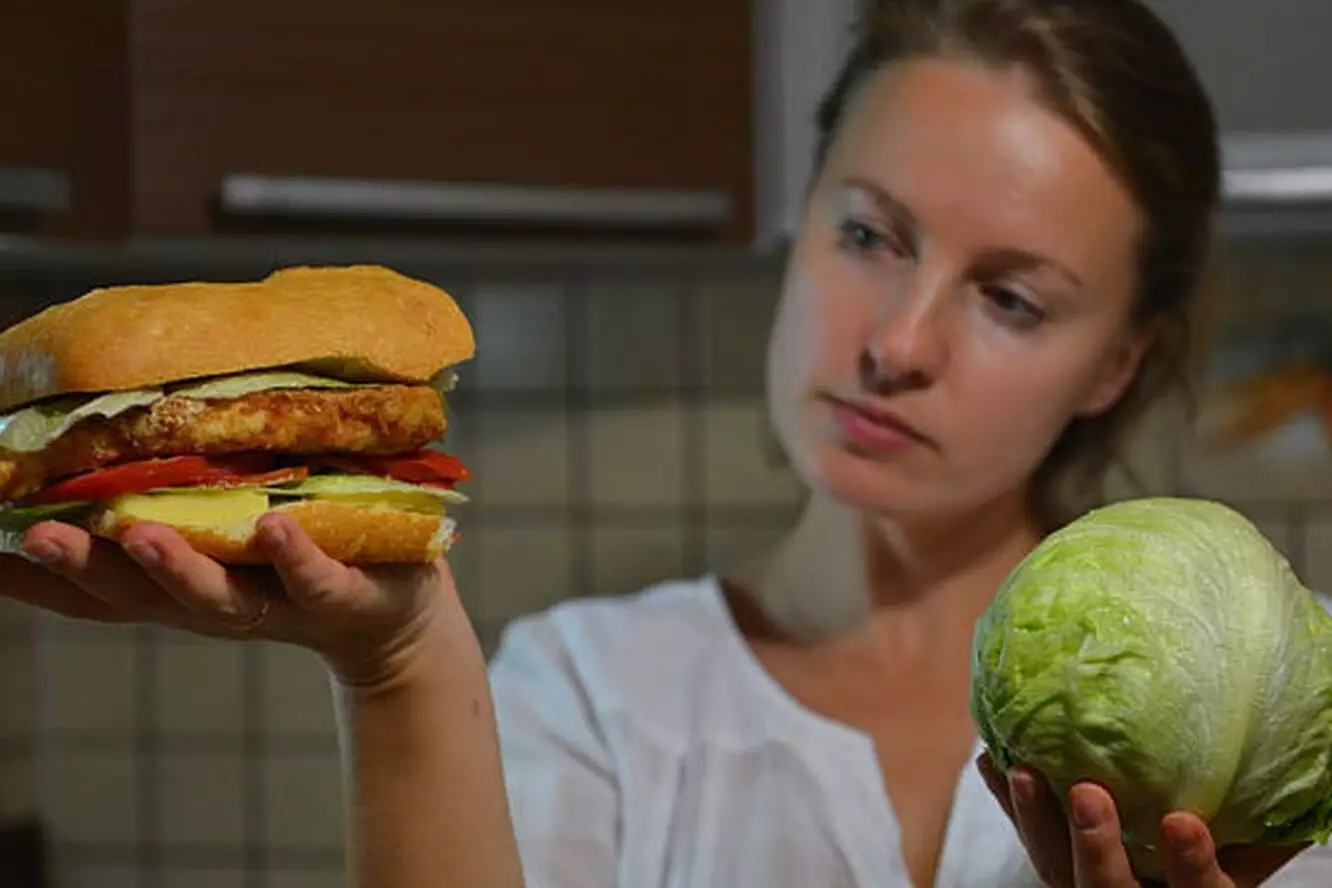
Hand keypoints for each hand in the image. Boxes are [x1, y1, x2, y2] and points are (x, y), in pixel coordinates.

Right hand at [0, 514, 466, 687]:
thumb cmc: (295, 555)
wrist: (394, 615)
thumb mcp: (227, 524)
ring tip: (140, 535)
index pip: (95, 586)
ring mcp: (275, 602)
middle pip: (139, 594)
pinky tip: (273, 528)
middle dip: (87, 568)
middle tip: (39, 537)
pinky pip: (313, 578)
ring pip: (216, 596)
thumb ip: (180, 490)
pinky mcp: (340, 595)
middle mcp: (214, 599)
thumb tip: (119, 422)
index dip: (38, 577)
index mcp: (179, 580)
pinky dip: (292, 558)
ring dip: (176, 569)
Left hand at [977, 753, 1305, 887]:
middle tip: (1087, 793)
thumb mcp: (1241, 861)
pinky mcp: (1056, 869)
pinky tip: (992, 761)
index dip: (1192, 865)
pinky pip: (1027, 841)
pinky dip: (1010, 805)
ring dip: (1035, 820)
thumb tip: (1307, 786)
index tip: (1183, 822)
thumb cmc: (1207, 871)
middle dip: (1097, 846)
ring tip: (1018, 770)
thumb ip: (1262, 831)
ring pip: (1055, 870)